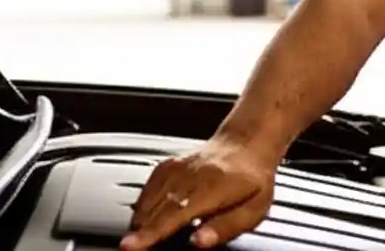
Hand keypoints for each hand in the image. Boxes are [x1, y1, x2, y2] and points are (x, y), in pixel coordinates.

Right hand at [121, 134, 279, 249]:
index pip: (175, 214)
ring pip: (148, 197)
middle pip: (157, 207)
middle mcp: (191, 175)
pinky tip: (142, 220)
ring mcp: (177, 168)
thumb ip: (226, 227)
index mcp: (213, 187)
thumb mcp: (254, 209)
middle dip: (140, 231)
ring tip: (136, 240)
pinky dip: (141, 205)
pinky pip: (147, 187)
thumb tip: (198, 242)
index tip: (131, 246)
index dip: (151, 233)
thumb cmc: (253, 181)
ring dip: (139, 221)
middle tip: (130, 248)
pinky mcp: (168, 165)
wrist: (246, 144)